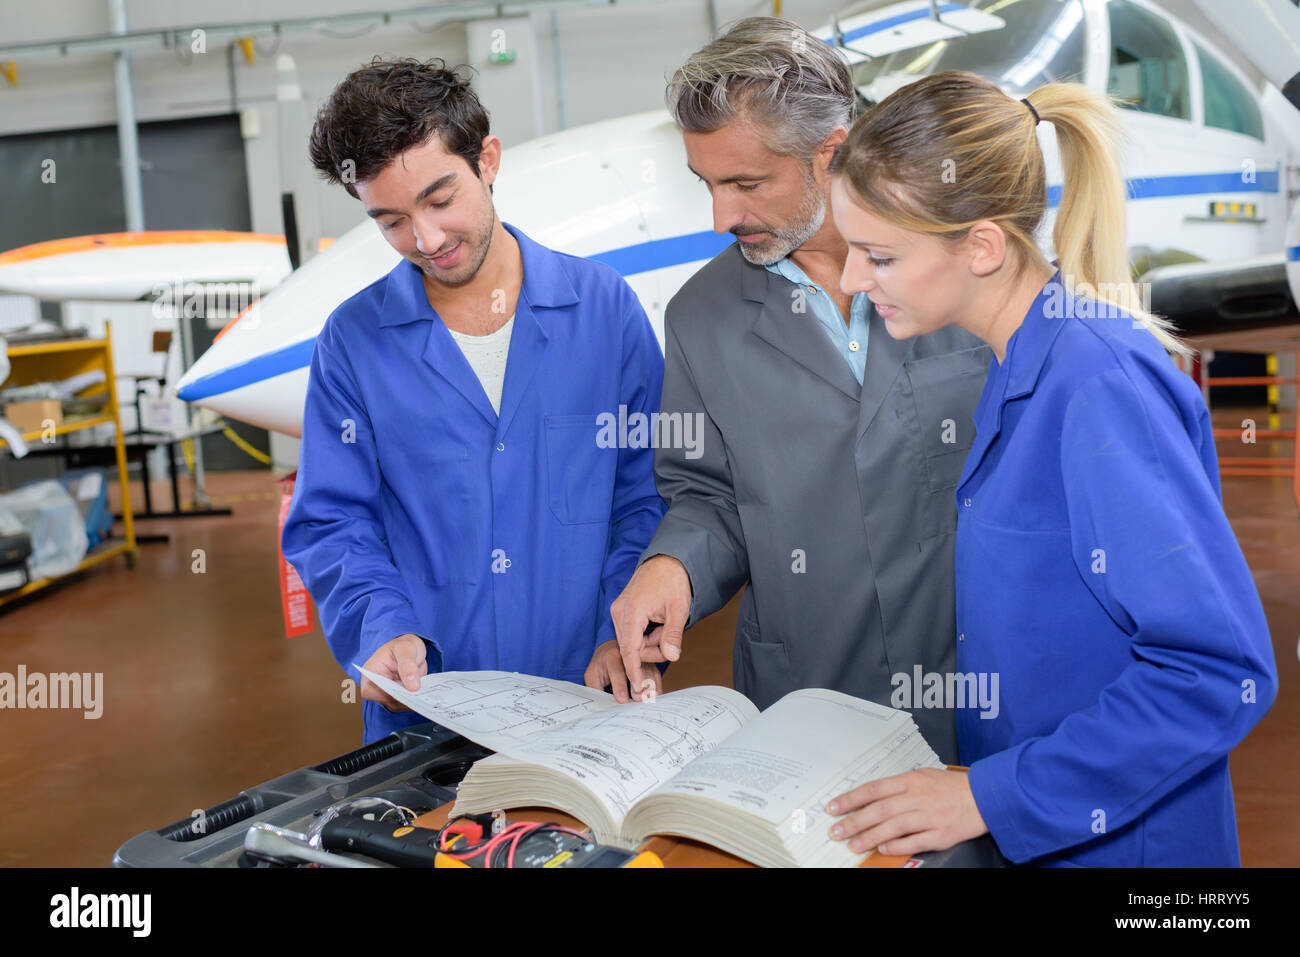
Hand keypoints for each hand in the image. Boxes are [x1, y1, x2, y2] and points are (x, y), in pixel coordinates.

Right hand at [359, 634, 428, 711]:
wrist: (412, 647)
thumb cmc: (404, 644)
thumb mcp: (406, 648)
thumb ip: (408, 665)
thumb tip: (412, 686)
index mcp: (371, 671)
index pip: (369, 692)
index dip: (385, 695)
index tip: (403, 690)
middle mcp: (377, 684)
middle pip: (385, 701)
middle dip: (403, 699)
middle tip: (419, 692)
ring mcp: (388, 692)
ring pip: (397, 705)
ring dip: (411, 701)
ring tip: (423, 693)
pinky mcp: (399, 696)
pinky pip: (406, 704)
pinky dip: (415, 701)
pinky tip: (424, 694)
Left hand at [584, 639, 664, 702]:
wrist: (611, 651)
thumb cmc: (601, 666)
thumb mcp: (592, 675)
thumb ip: (595, 688)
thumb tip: (600, 705)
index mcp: (612, 655)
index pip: (617, 671)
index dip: (619, 686)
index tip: (622, 700)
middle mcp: (630, 654)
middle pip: (637, 670)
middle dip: (639, 685)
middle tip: (639, 700)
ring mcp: (643, 658)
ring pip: (649, 673)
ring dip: (650, 687)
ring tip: (649, 700)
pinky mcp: (651, 665)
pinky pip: (656, 677)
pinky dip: (656, 688)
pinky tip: (655, 699)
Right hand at [609, 555, 690, 700]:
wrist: (667, 561)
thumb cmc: (672, 581)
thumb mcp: (678, 609)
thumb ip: (673, 635)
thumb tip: (671, 657)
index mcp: (632, 611)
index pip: (629, 649)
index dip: (634, 670)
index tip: (638, 687)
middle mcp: (619, 611)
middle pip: (630, 647)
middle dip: (651, 650)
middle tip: (670, 641)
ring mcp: (618, 610)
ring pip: (630, 641)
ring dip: (648, 642)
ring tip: (664, 626)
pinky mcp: (621, 610)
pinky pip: (630, 632)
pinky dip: (644, 634)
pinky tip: (656, 624)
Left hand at [826, 767, 987, 856]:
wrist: (983, 796)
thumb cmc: (949, 786)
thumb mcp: (921, 776)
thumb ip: (897, 787)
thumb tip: (870, 798)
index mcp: (910, 780)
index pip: (873, 789)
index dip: (850, 799)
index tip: (833, 808)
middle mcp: (917, 797)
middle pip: (879, 810)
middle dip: (854, 822)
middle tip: (836, 832)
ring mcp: (929, 816)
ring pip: (893, 827)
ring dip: (871, 837)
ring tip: (854, 845)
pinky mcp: (940, 834)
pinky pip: (915, 841)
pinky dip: (897, 846)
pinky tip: (883, 850)